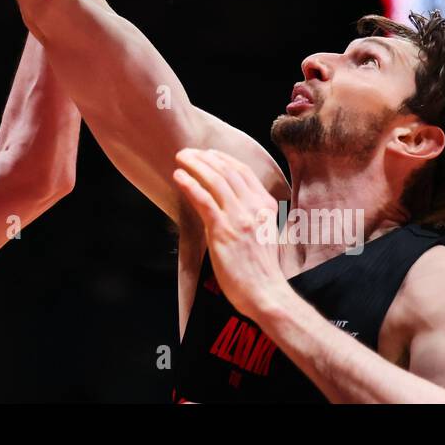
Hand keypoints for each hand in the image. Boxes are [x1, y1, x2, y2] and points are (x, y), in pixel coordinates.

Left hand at [172, 148, 289, 321]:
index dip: (224, 158)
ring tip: (180, 158)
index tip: (208, 153)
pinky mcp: (223, 230)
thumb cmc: (261, 268)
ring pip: (215, 180)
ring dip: (195, 165)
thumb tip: (234, 203)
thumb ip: (253, 215)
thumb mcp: (265, 233)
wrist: (265, 292)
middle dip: (205, 157)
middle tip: (187, 152)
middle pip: (227, 171)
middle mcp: (253, 207)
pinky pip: (204, 200)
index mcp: (265, 206)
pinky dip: (190, 184)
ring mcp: (239, 218)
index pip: (243, 172)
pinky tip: (179, 177)